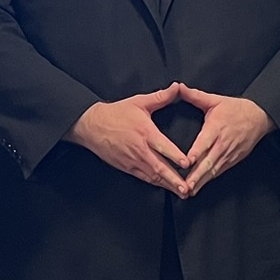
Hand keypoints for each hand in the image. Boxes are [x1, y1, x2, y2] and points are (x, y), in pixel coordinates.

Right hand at [66, 86, 189, 193]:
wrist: (91, 125)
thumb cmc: (116, 113)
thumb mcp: (139, 102)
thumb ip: (160, 97)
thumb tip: (177, 87)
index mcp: (145, 132)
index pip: (163, 147)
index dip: (176, 156)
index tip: (187, 164)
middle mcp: (140, 149)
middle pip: (160, 167)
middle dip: (174, 179)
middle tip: (187, 188)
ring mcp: (133, 160)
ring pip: (153, 176)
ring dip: (167, 185)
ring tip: (182, 192)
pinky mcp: (127, 167)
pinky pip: (144, 177)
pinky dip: (155, 183)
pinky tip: (165, 187)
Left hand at [176, 84, 273, 196]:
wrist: (259, 117)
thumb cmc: (235, 109)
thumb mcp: (216, 100)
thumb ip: (195, 96)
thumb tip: (178, 87)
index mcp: (216, 128)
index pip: (205, 142)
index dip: (197, 152)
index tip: (188, 161)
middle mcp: (222, 143)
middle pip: (209, 161)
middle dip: (197, 175)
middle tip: (185, 185)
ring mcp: (229, 153)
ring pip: (214, 170)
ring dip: (202, 181)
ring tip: (190, 190)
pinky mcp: (233, 159)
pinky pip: (220, 171)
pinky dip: (210, 179)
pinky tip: (200, 186)